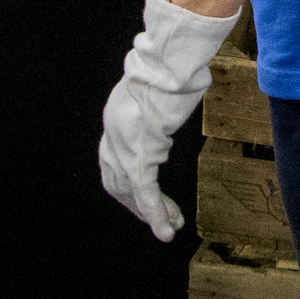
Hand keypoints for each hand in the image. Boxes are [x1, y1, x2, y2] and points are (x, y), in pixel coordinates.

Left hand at [99, 0, 238, 240]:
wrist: (166, 69)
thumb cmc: (170, 68)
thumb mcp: (161, 82)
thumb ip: (165, 93)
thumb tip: (186, 82)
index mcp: (116, 118)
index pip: (113, 159)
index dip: (125, 180)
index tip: (142, 193)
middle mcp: (113, 137)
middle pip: (116, 181)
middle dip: (136, 203)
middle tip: (158, 218)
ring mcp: (124, 149)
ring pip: (132, 192)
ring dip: (150, 213)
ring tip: (171, 227)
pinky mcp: (139, 158)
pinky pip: (146, 194)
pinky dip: (156, 215)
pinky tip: (167, 231)